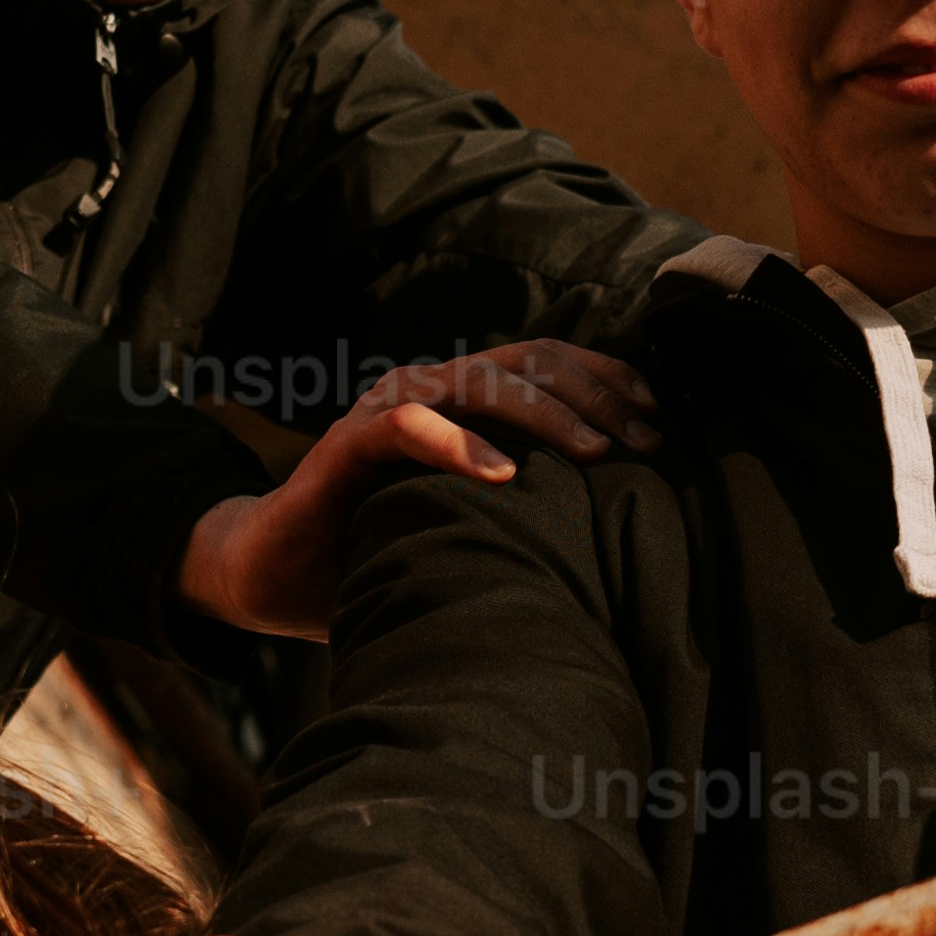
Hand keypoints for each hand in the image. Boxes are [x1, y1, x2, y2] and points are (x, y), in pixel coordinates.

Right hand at [178, 341, 649, 641]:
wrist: (277, 572)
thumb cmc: (381, 547)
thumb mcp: (473, 521)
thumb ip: (529, 503)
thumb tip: (620, 523)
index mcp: (464, 399)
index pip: (548, 365)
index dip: (607, 381)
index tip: (659, 419)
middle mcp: (431, 387)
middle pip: (529, 362)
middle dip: (596, 397)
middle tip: (647, 441)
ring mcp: (389, 408)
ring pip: (480, 382)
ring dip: (544, 414)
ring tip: (596, 453)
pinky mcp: (349, 443)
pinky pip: (406, 425)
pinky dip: (456, 443)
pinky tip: (501, 473)